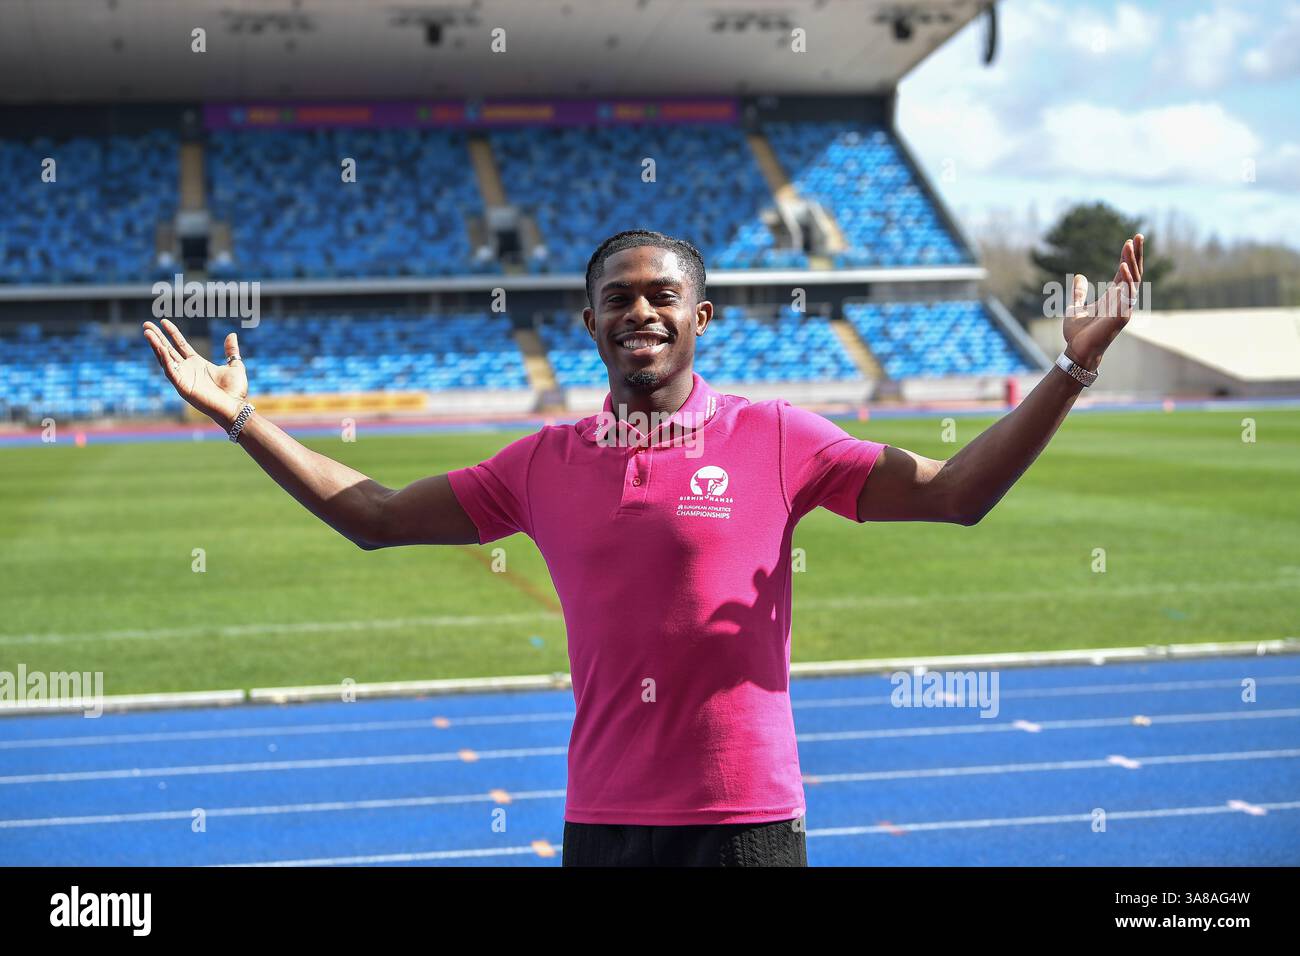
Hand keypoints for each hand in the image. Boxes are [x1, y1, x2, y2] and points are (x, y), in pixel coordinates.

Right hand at [143, 319, 247, 426]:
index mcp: (197, 364)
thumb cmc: (235, 391)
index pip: (180, 345)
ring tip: (148, 333)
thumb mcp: (235, 366)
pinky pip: (170, 371)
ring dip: (156, 346)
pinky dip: (164, 360)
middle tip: (146, 325)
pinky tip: (160, 347)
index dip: (172, 333)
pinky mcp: (182, 387)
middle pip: (168, 350)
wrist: (235, 408)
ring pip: (165, 359)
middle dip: (157, 338)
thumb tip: (232, 334)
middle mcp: (187, 370)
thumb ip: (231, 350)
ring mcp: (183, 378)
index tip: (164, 321)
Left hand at [1062, 234, 1142, 370]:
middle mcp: (1122, 300)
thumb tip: (1079, 277)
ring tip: (1128, 245)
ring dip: (1131, 263)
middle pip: (1133, 272)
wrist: (1077, 351)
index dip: (1128, 256)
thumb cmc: (1078, 332)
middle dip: (1136, 254)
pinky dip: (1126, 281)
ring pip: (1133, 281)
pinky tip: (1122, 267)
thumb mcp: (1075, 306)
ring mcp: (1124, 308)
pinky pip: (1127, 296)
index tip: (1130, 239)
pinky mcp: (1121, 317)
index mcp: (1113, 296)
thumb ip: (1080, 292)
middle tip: (1138, 236)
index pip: (1125, 272)